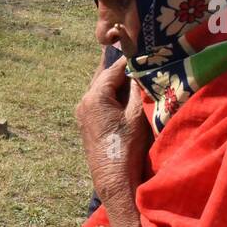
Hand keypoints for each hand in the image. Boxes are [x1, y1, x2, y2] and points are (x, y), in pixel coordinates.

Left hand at [75, 55, 150, 202]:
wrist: (113, 178)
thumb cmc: (127, 147)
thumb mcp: (137, 115)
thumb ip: (138, 89)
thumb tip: (141, 68)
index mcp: (95, 97)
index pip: (114, 68)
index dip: (130, 58)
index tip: (143, 48)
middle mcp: (84, 101)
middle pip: (103, 75)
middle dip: (120, 66)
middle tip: (136, 54)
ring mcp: (83, 112)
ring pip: (100, 87)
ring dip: (115, 80)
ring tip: (133, 71)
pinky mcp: (86, 122)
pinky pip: (99, 99)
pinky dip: (111, 93)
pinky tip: (124, 92)